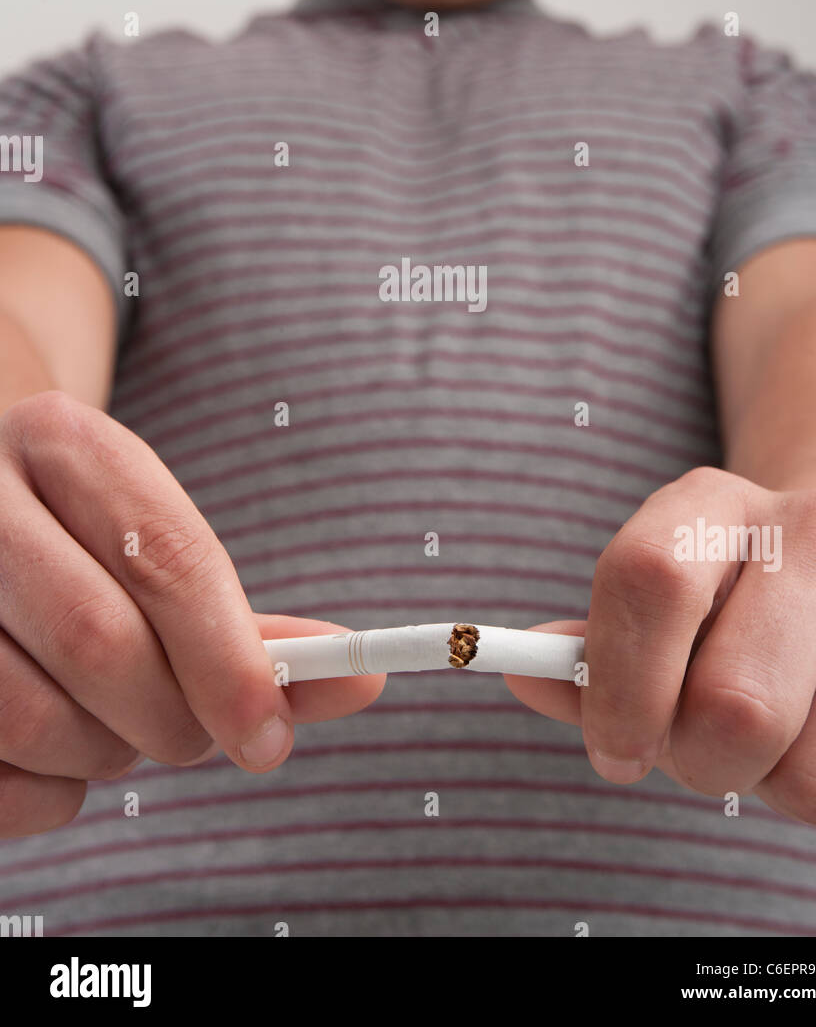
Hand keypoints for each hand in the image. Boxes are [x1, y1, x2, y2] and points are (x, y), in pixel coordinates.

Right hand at [0, 391, 383, 836]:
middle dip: (171, 717)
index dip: (228, 660)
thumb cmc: (87, 542)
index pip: (164, 557)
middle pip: (97, 641)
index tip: (271, 736)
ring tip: (122, 729)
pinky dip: (48, 794)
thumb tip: (363, 683)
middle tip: (199, 738)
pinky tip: (62, 755)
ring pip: (30, 714)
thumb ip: (251, 624)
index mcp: (61, 441)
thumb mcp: (158, 545)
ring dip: (104, 755)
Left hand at [502, 466, 815, 847]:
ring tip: (783, 736)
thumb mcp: (661, 600)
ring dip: (779, 789)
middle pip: (733, 703)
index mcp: (717, 505)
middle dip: (701, 761)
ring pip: (811, 775)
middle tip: (705, 750)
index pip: (647, 581)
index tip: (614, 750)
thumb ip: (594, 649)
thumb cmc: (730, 606)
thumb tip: (522, 674)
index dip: (618, 686)